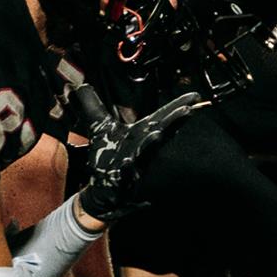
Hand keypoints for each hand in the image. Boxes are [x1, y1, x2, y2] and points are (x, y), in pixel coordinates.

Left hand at [72, 87, 206, 224]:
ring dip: (151, 145)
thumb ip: (92, 106)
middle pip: (161, 133)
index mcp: (140, 133)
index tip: (194, 96)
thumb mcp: (98, 127)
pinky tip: (126, 163)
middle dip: (174, 122)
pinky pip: (126, 176)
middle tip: (188, 111)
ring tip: (157, 134)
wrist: (102, 190)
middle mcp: (141, 148)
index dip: (177, 106)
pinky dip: (127, 170)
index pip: (161, 117)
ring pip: (145, 155)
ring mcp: (134, 166)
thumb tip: (82, 86)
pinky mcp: (122, 182)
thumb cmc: (107, 157)